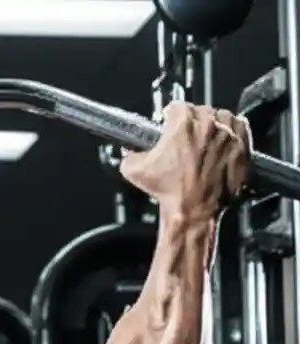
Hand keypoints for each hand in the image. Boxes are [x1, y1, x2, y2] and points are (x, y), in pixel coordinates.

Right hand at [120, 102, 251, 218]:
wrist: (194, 209)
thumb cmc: (170, 191)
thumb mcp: (134, 171)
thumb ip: (129, 155)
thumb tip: (129, 151)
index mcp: (182, 123)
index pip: (177, 106)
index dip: (170, 115)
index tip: (168, 123)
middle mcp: (208, 123)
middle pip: (200, 109)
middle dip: (192, 119)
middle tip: (185, 135)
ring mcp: (228, 134)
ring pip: (222, 116)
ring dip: (213, 122)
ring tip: (205, 136)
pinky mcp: (242, 146)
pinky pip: (240, 126)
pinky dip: (232, 129)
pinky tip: (223, 138)